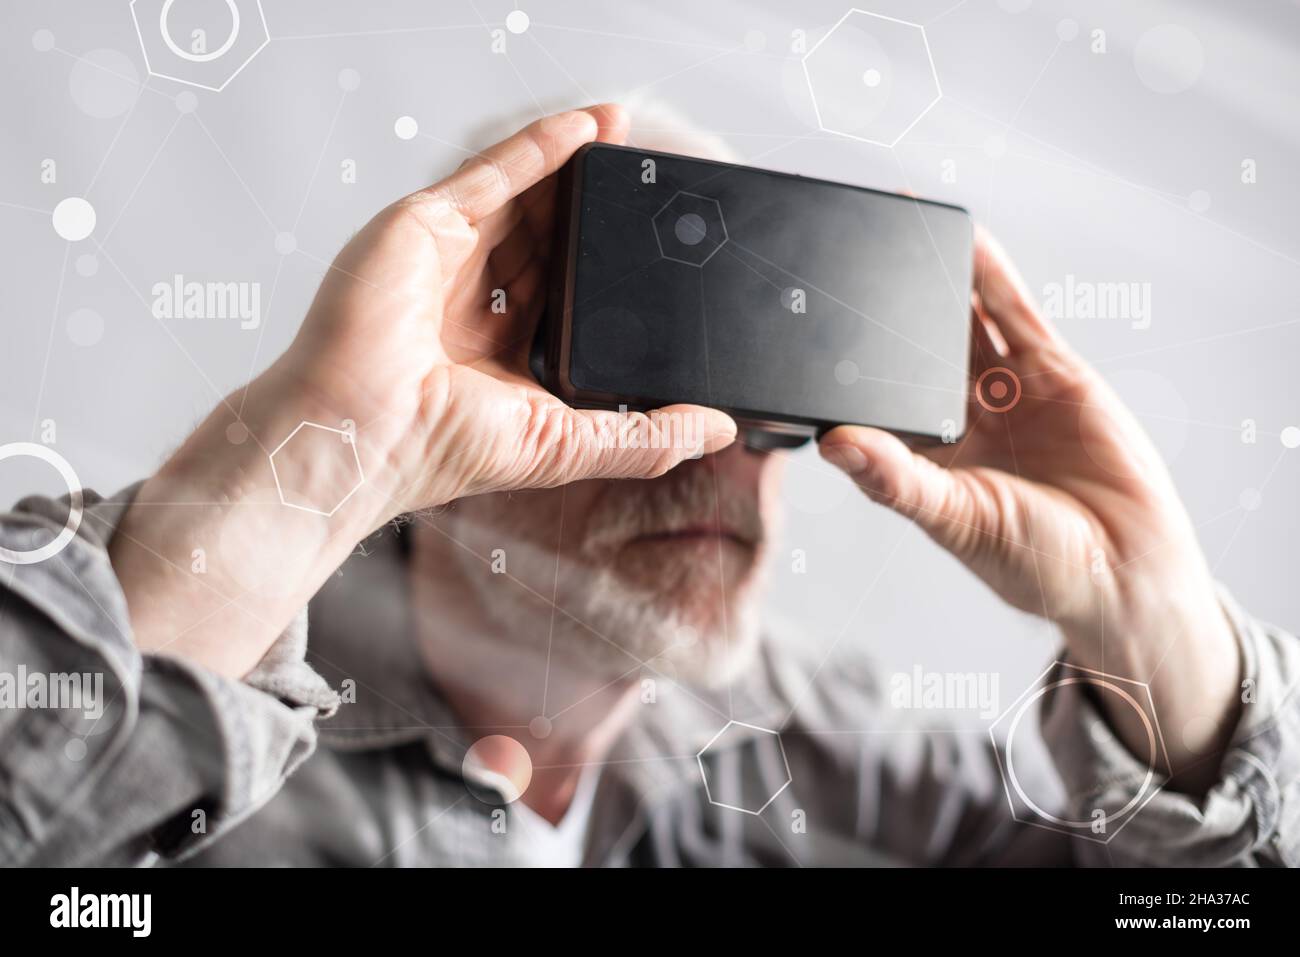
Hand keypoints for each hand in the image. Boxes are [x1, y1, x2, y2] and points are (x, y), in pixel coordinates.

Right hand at [272, 103, 734, 520]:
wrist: (361, 433)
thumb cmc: (438, 449)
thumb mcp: (569, 447)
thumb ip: (646, 438)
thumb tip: (717, 429)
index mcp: (498, 356)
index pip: (560, 299)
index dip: (603, 274)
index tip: (651, 256)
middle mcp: (470, 305)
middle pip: (542, 243)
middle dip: (591, 214)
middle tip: (644, 183)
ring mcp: (445, 260)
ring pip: (520, 201)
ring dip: (574, 171)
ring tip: (627, 144)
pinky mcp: (425, 225)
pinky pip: (492, 173)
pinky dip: (540, 148)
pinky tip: (586, 128)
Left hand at [819, 228, 1239, 788]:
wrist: (1127, 572)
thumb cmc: (1036, 566)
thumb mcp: (956, 520)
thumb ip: (896, 479)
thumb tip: (833, 442)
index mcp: (924, 458)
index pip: (873, 400)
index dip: (843, 369)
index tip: (803, 330)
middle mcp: (961, 419)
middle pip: (911, 352)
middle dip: (881, 310)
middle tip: (839, 260)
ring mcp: (1006, 392)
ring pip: (960, 323)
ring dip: (932, 279)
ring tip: (896, 231)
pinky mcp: (1053, 372)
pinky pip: (1015, 315)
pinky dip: (990, 276)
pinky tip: (965, 241)